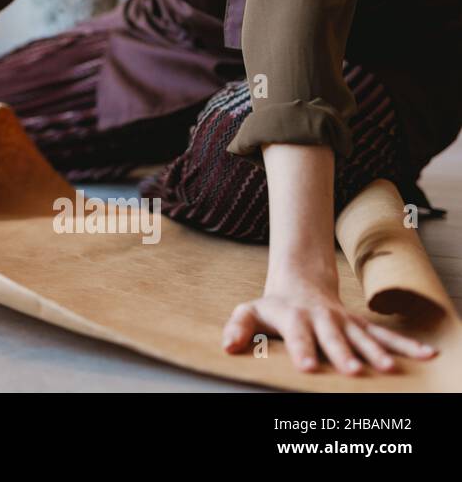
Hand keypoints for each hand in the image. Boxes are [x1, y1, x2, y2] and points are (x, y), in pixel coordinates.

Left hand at [222, 273, 437, 375]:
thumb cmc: (273, 307)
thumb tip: (227, 346)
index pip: (297, 334)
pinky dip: (406, 345)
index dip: (302, 349)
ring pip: (363, 336)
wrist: (300, 282)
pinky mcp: (360, 325)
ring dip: (377, 352)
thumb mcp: (249, 311)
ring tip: (389, 369)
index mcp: (294, 316)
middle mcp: (322, 318)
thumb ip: (237, 327)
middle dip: (343, 353)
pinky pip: (385, 334)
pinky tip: (427, 355)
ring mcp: (344, 321)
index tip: (308, 366)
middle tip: (352, 371)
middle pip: (333, 336)